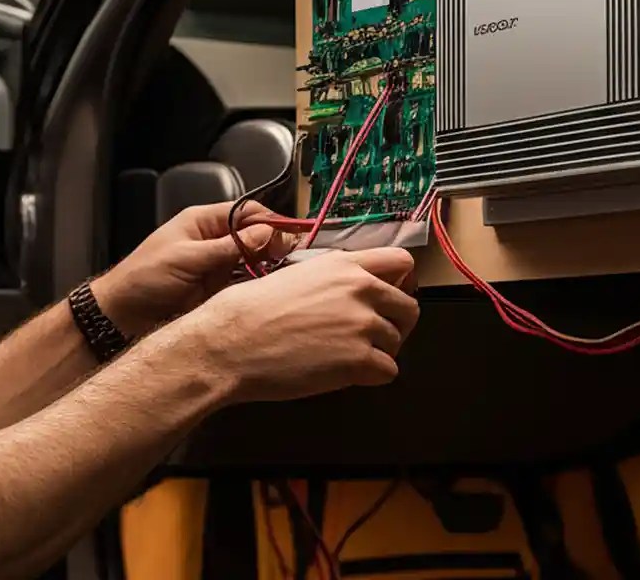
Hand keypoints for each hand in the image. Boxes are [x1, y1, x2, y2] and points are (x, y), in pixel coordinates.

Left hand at [91, 202, 292, 336]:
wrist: (121, 316)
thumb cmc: (145, 278)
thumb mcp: (187, 259)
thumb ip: (228, 247)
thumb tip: (266, 231)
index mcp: (203, 222)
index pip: (246, 213)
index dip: (269, 221)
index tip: (289, 235)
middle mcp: (214, 241)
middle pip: (254, 235)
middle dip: (275, 243)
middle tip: (292, 257)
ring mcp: (217, 266)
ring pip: (254, 260)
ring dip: (270, 265)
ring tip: (288, 273)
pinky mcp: (218, 290)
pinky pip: (245, 283)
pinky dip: (259, 285)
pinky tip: (271, 289)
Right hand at [160, 248, 419, 404]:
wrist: (230, 343)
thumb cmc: (249, 310)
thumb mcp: (296, 275)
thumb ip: (333, 280)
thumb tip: (351, 293)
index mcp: (344, 265)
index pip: (402, 263)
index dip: (400, 284)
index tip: (389, 299)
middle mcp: (361, 289)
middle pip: (409, 308)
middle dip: (394, 325)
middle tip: (370, 338)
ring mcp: (362, 324)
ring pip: (397, 342)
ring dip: (379, 353)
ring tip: (346, 357)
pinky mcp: (358, 360)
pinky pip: (389, 371)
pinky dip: (371, 376)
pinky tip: (344, 374)